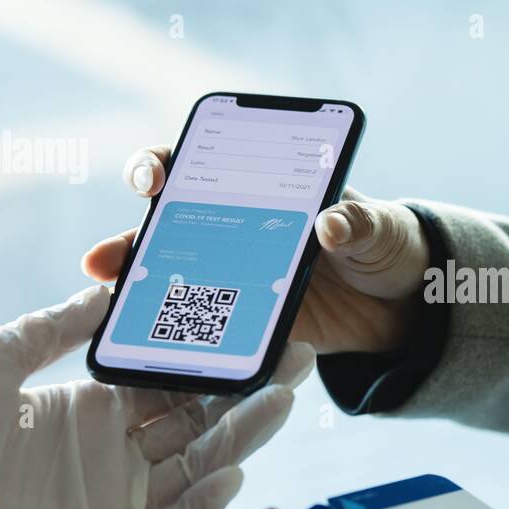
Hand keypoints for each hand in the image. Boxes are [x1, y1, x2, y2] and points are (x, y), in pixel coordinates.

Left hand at [0, 285, 314, 508]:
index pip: (176, 388)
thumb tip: (114, 287)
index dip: (218, 365)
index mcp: (96, 409)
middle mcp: (114, 452)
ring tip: (282, 401)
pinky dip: (201, 506)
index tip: (256, 336)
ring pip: (197, 469)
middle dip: (250, 396)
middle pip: (200, 426)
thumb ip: (66, 322)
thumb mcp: (9, 349)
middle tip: (295, 362)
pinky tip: (232, 473)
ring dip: (242, 438)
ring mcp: (114, 496)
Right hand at [81, 146, 429, 353]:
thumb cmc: (386, 243)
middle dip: (127, 240)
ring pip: (176, 279)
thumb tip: (330, 225)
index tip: (156, 175)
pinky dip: (185, 334)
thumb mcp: (379, 226)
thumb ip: (358, 221)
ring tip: (114, 306)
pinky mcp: (251, 321)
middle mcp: (235, 229)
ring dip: (139, 291)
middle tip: (103, 258)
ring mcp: (238, 276)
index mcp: (259, 189)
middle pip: (167, 228)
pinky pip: (209, 326)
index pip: (195, 165)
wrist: (404, 302)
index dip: (164, 164)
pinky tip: (164, 344)